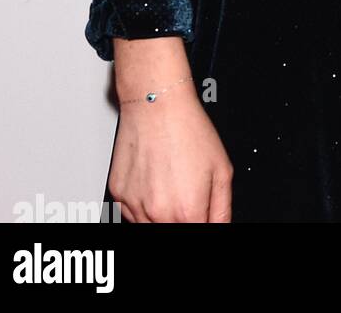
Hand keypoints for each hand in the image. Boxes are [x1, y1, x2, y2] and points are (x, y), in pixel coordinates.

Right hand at [107, 39, 233, 222]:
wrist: (156, 105)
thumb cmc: (188, 130)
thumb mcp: (222, 170)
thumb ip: (222, 210)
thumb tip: (220, 226)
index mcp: (187, 212)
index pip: (196, 235)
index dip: (201, 222)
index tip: (200, 213)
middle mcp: (157, 214)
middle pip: (171, 232)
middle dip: (183, 219)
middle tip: (186, 191)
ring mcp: (133, 206)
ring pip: (149, 226)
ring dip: (161, 214)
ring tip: (170, 181)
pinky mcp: (118, 195)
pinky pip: (131, 212)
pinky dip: (143, 203)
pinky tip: (154, 178)